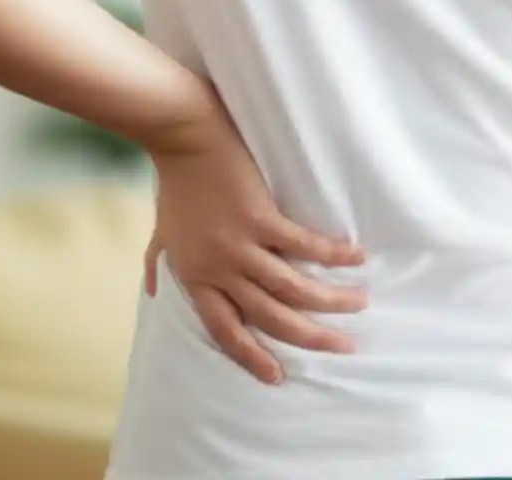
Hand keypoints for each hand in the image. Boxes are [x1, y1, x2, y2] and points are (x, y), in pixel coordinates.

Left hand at [142, 81, 367, 383]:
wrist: (182, 136)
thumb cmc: (174, 183)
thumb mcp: (162, 232)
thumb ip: (159, 262)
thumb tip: (152, 287)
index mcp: (196, 278)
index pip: (226, 330)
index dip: (252, 356)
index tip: (278, 376)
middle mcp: (220, 269)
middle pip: (271, 317)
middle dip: (311, 337)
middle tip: (344, 347)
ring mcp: (241, 245)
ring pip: (293, 288)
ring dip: (331, 299)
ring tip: (359, 302)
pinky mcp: (261, 218)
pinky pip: (305, 246)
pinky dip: (333, 254)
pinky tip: (356, 257)